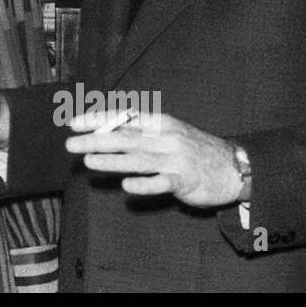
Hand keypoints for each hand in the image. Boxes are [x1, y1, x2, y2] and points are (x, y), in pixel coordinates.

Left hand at [64, 110, 244, 207]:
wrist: (235, 166)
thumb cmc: (193, 149)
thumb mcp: (168, 133)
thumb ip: (140, 133)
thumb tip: (104, 130)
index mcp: (160, 123)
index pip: (124, 119)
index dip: (98, 120)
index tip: (73, 122)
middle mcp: (165, 138)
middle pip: (125, 139)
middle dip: (96, 140)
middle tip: (70, 143)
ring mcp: (175, 160)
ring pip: (139, 160)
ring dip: (112, 160)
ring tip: (88, 161)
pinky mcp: (185, 181)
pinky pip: (162, 183)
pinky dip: (145, 185)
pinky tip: (127, 187)